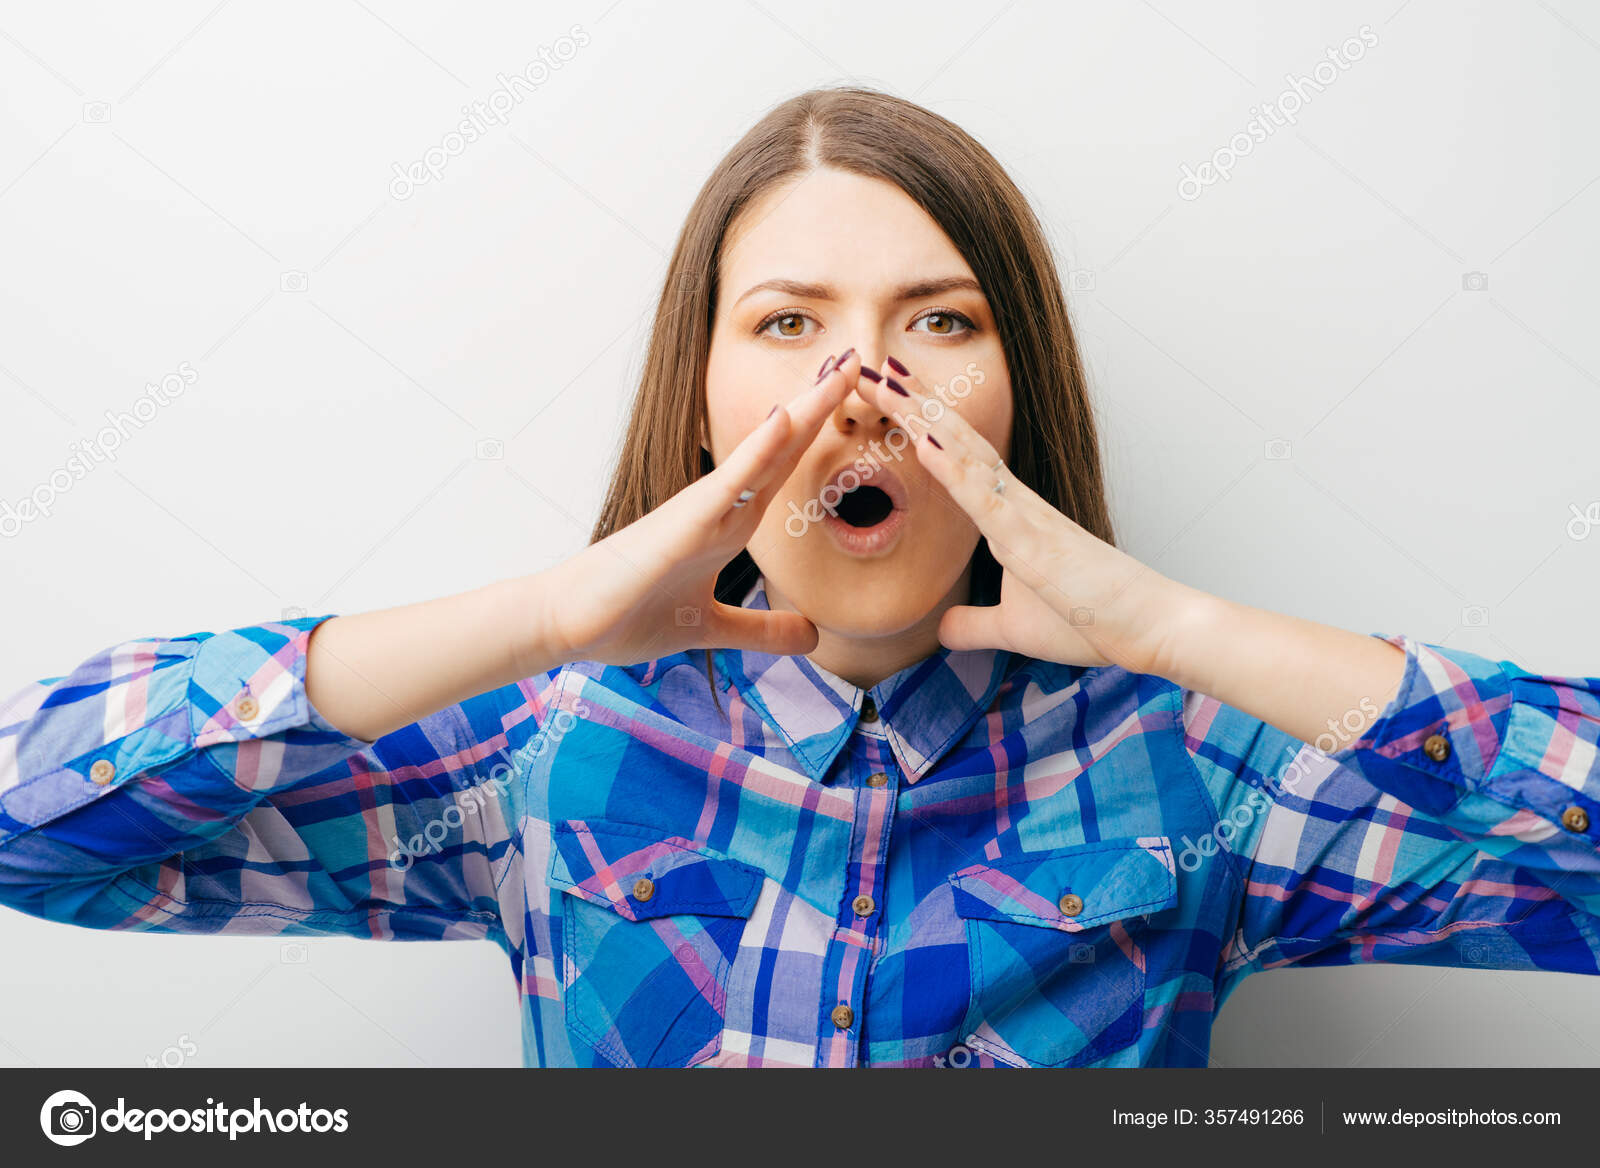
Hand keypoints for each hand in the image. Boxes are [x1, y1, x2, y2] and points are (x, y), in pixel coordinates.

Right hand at [532, 353, 862, 668]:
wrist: (571, 627)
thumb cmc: (630, 617)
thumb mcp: (715, 629)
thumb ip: (762, 630)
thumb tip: (812, 637)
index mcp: (730, 525)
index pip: (784, 469)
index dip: (819, 435)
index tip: (854, 399)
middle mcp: (720, 508)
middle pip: (782, 447)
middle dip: (821, 405)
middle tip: (856, 360)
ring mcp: (700, 512)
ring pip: (763, 454)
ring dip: (803, 412)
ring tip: (838, 371)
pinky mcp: (680, 526)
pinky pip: (727, 484)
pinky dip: (757, 452)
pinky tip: (785, 421)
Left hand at [854, 356, 1199, 676]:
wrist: (1149, 627)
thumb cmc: (1093, 620)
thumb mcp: (1015, 627)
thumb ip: (976, 625)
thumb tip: (942, 630)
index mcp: (1012, 516)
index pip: (958, 459)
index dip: (921, 425)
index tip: (887, 394)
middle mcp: (1016, 503)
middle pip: (955, 441)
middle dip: (912, 404)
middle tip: (872, 364)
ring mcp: (1025, 517)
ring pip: (965, 456)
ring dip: (922, 419)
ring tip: (886, 382)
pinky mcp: (1032, 543)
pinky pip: (984, 499)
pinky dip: (951, 469)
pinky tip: (923, 441)